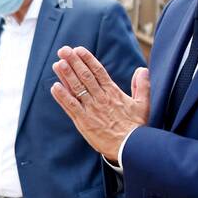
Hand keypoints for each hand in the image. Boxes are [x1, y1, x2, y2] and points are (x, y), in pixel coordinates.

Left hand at [50, 46, 149, 161]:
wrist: (130, 147)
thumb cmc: (136, 127)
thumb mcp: (143, 104)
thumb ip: (142, 85)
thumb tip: (142, 70)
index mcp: (113, 93)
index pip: (98, 72)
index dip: (87, 59)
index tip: (78, 49)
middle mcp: (101, 98)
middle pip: (85, 76)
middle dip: (73, 62)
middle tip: (63, 50)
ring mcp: (91, 110)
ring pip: (77, 89)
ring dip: (66, 75)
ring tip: (57, 64)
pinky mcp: (84, 122)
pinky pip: (71, 107)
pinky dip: (62, 97)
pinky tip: (54, 87)